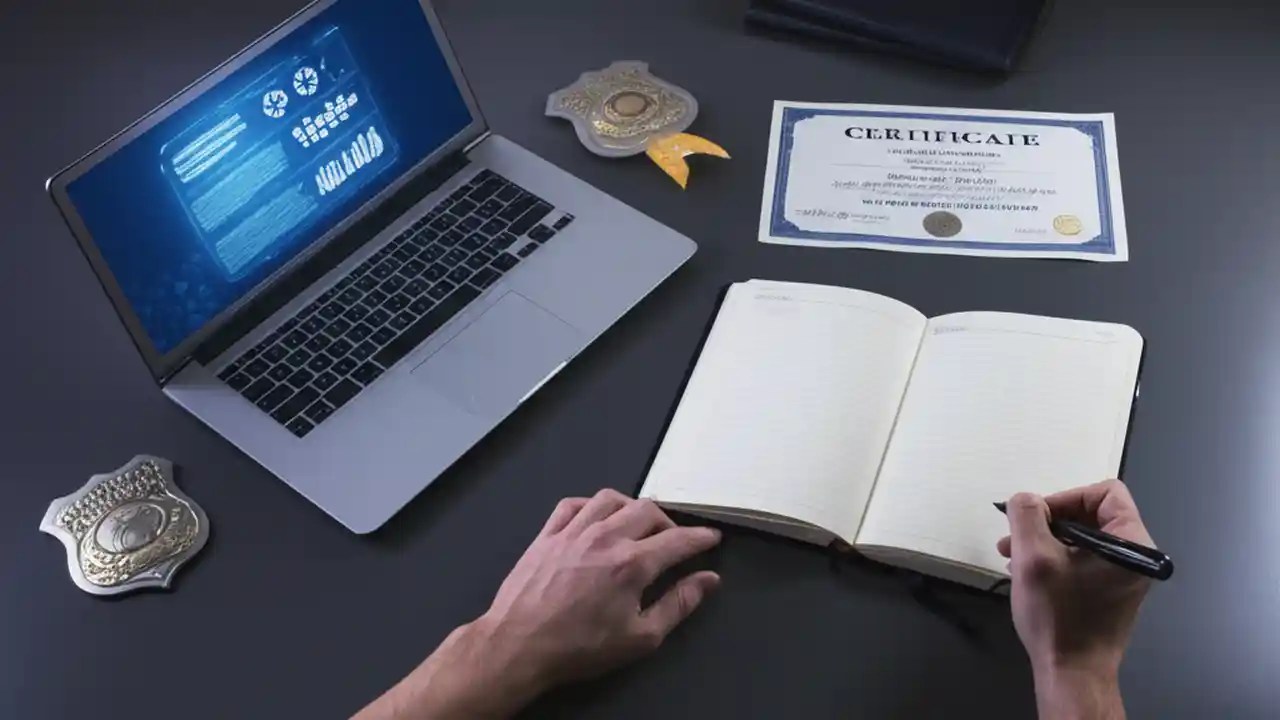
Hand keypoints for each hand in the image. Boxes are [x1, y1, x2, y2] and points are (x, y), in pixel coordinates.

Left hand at [480, 489, 721, 689]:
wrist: (518, 646)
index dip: (700, 537)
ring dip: (631, 507)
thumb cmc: (581, 648)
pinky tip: (595, 519)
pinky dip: (591, 505)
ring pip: (610, 499)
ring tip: (636, 525)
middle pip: (647, 510)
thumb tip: (708, 580)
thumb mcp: (640, 638)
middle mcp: (605, 537)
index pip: (678, 540)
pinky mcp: (546, 534)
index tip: (712, 537)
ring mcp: (573, 531)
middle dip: (668, 522)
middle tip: (673, 540)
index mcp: (632, 563)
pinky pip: (573, 505)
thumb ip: (678, 604)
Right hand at [998, 480, 1153, 718]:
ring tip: (1010, 556)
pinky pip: (1082, 560)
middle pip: (1091, 514)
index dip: (1065, 498)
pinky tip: (1026, 573)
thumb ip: (1027, 515)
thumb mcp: (1034, 557)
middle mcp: (1136, 556)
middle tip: (1014, 537)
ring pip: (1082, 538)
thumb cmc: (1057, 615)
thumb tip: (1026, 500)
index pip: (1104, 493)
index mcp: (1132, 543)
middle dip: (1048, 521)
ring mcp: (1123, 576)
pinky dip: (1054, 559)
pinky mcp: (1109, 592)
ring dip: (1045, 541)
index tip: (1034, 518)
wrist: (1072, 673)